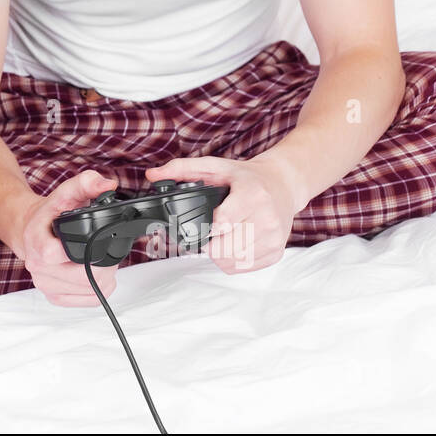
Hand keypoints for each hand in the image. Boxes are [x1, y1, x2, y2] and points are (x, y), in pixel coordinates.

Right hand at [16, 169, 120, 306]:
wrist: (31, 230)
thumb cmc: (50, 214)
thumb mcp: (66, 193)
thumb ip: (86, 183)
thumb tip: (107, 185)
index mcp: (36, 240)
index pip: (54, 254)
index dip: (81, 251)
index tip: (93, 242)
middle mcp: (37, 266)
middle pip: (82, 277)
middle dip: (104, 264)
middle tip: (108, 250)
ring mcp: (45, 284)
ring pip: (89, 291)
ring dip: (105, 277)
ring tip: (101, 260)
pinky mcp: (54, 297)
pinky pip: (87, 301)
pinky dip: (99, 290)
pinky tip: (96, 274)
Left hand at [144, 155, 302, 272]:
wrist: (283, 184)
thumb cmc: (247, 177)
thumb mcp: (215, 166)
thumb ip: (181, 169)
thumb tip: (151, 175)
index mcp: (252, 194)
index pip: (222, 223)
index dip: (206, 227)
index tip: (203, 222)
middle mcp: (267, 218)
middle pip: (224, 249)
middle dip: (209, 243)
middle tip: (208, 232)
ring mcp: (273, 237)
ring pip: (233, 262)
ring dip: (219, 254)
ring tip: (221, 236)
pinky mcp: (276, 252)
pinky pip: (244, 268)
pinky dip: (232, 261)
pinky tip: (233, 243)